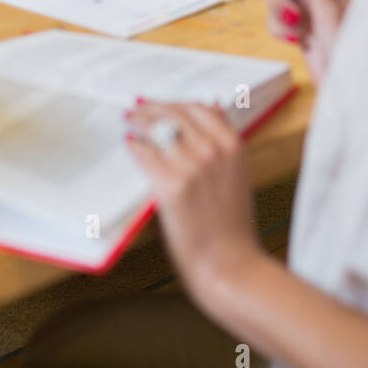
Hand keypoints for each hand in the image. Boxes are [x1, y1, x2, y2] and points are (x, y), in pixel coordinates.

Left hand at [124, 99, 262, 310]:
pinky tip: (130, 145)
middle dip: (153, 108)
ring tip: (129, 122)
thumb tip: (214, 109)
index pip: (199, 108)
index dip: (175, 104)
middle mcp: (213, 149)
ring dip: (140, 121)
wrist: (229, 263)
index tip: (161, 106)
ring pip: (157, 128)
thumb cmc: (233, 225)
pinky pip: (145, 153)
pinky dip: (135, 146)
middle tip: (137, 110)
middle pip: (175, 113)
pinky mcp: (171, 185)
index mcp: (233, 145)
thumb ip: (224, 143)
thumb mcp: (238, 174)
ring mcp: (192, 165)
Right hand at [253, 0, 350, 84]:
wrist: (348, 87)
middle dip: (278, 0)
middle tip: (292, 18)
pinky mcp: (299, 30)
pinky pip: (276, 21)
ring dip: (279, 19)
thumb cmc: (348, 54)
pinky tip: (295, 42)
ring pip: (275, 2)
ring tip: (297, 35)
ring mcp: (307, 13)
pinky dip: (279, 31)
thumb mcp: (329, 17)